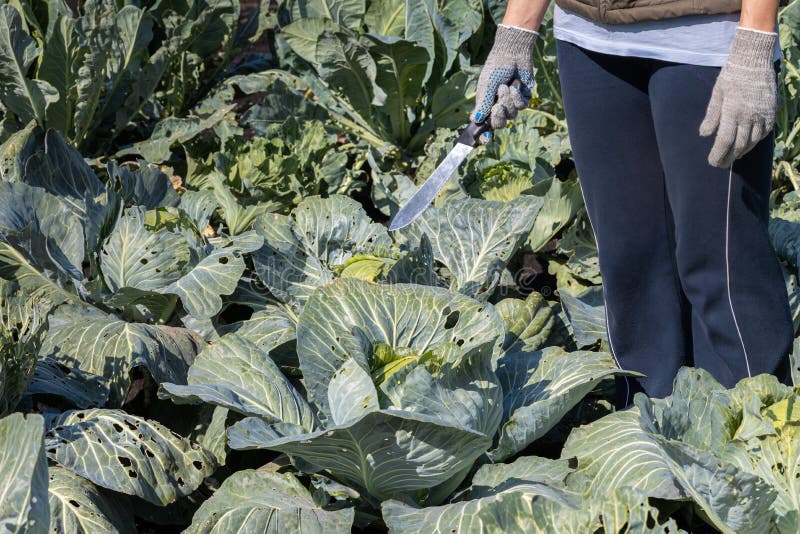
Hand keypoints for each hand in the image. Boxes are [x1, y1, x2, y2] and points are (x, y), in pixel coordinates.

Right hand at [470, 24, 537, 143]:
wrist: (513, 53)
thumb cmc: (496, 68)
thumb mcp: (486, 87)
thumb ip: (482, 104)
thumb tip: (475, 120)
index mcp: (486, 104)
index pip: (484, 124)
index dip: (484, 134)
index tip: (484, 140)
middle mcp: (498, 105)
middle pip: (499, 124)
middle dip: (498, 117)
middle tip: (497, 106)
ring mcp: (512, 103)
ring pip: (512, 115)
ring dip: (508, 100)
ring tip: (506, 85)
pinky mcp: (524, 97)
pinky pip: (522, 106)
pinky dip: (518, 96)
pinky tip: (516, 85)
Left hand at [699, 27, 777, 167]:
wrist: (754, 59)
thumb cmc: (731, 75)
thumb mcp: (717, 94)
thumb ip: (712, 115)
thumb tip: (704, 134)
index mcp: (732, 112)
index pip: (724, 141)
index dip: (718, 154)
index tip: (712, 162)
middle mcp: (749, 116)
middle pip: (739, 145)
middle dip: (729, 157)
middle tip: (721, 164)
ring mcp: (762, 114)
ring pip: (753, 141)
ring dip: (742, 151)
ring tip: (734, 156)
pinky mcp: (771, 111)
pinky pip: (765, 132)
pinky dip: (756, 141)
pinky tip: (749, 143)